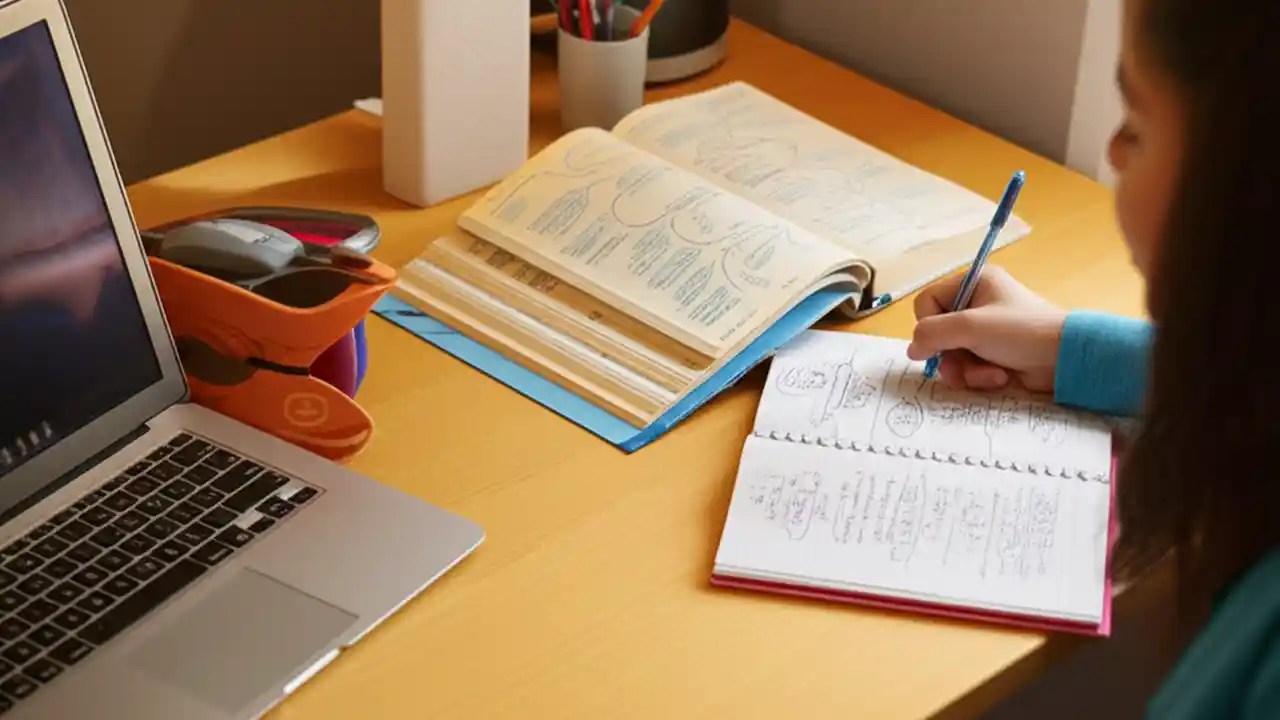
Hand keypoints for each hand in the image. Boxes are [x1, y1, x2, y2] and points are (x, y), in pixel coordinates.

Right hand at [906, 266, 1066, 392]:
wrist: (1065, 358)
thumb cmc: (1020, 332)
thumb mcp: (970, 327)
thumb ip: (931, 334)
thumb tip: (912, 349)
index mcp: (974, 283)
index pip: (928, 302)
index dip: (928, 326)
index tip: (937, 345)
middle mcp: (978, 302)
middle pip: (939, 332)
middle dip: (950, 355)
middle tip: (961, 368)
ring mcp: (987, 330)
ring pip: (952, 353)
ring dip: (965, 369)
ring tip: (988, 375)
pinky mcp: (995, 352)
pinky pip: (970, 365)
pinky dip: (979, 375)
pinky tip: (999, 377)